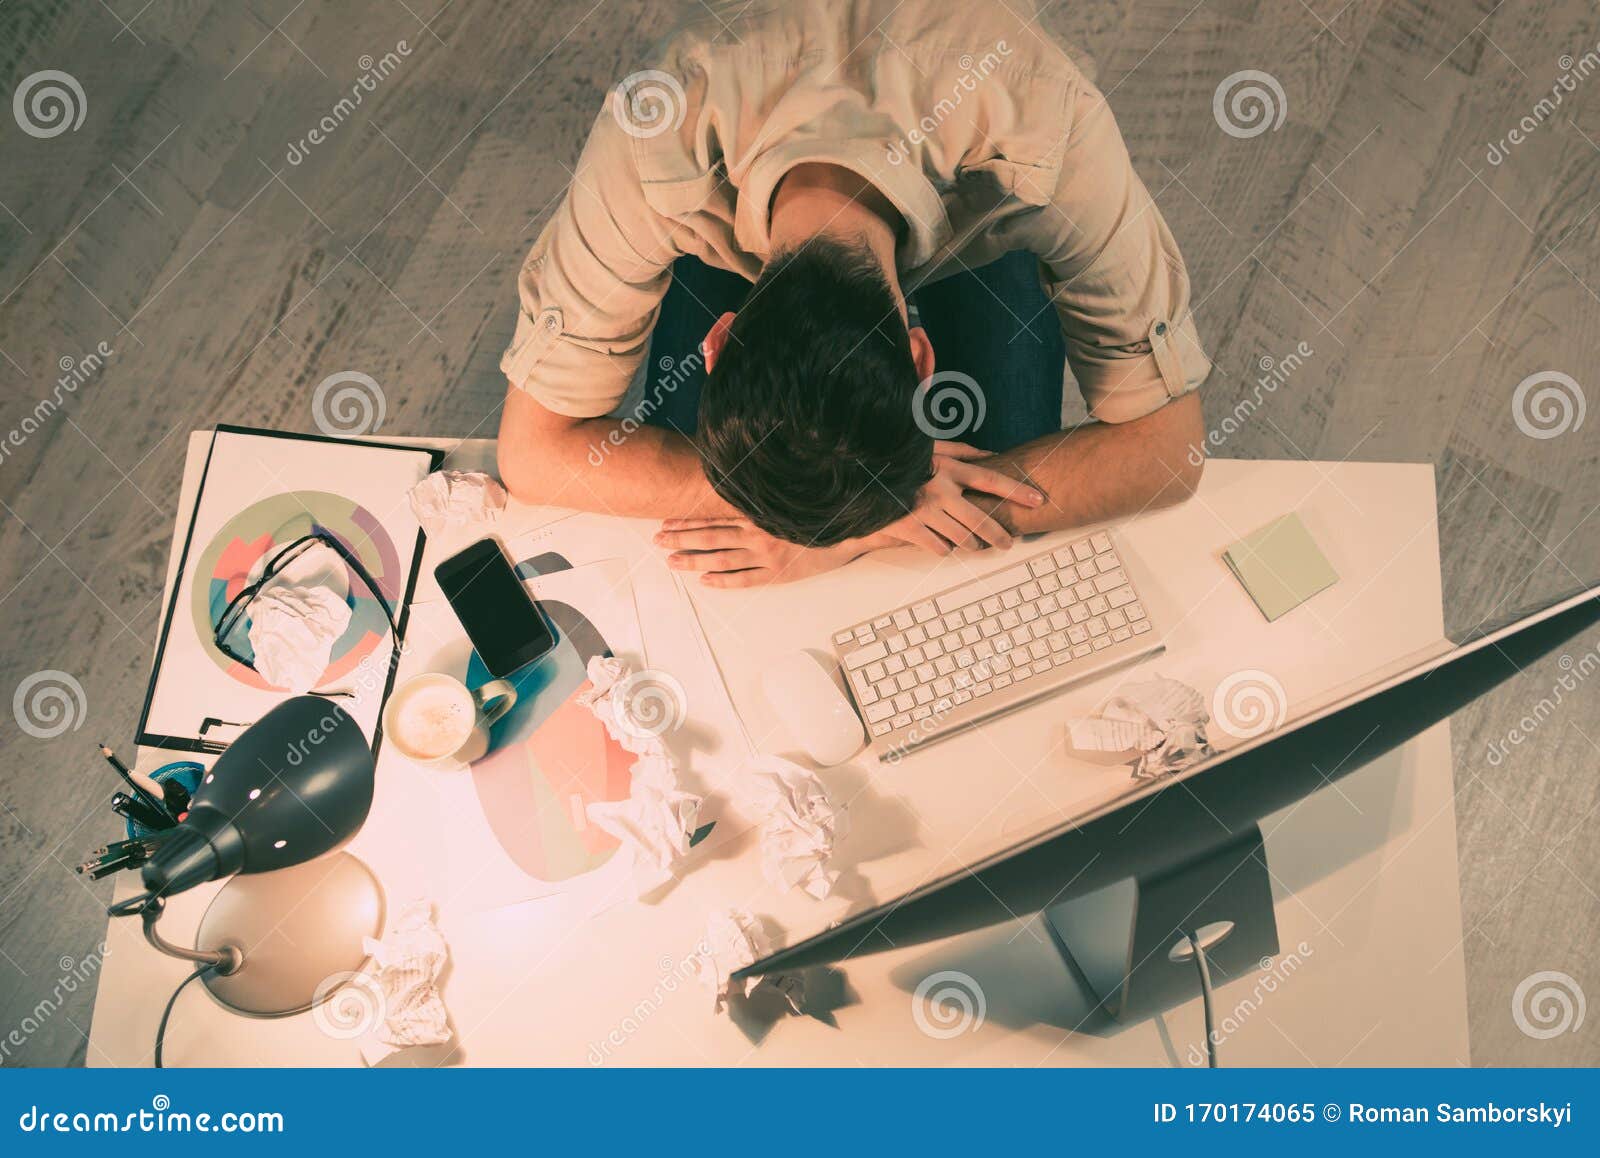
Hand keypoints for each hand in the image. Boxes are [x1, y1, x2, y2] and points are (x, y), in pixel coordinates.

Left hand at [654, 516, 860, 587]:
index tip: (666, 522)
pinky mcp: (779, 573)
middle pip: (710, 538)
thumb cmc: (816, 515)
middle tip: (658, 541)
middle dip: (682, 540)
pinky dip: (724, 580)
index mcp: (758, 515)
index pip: (714, 518)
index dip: (688, 522)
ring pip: (722, 559)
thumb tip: (734, 498)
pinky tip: (706, 581)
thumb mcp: (785, 503)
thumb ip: (760, 504)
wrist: (848, 530)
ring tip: (673, 561)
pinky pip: (745, 579)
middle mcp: (759, 534)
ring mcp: (767, 555)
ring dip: (695, 560)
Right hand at [882, 441, 1043, 553]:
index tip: (1038, 500)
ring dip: (973, 545)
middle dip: (999, 535)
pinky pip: (938, 547)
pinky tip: (946, 546)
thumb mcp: (931, 448)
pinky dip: (945, 549)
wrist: (862, 477)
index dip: (1017, 491)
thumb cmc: (901, 461)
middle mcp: (939, 490)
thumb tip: (992, 453)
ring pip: (962, 538)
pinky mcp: (909, 528)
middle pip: (981, 519)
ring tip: (976, 546)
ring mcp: (924, 511)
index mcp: (947, 468)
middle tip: (1008, 543)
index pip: (991, 480)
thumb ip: (962, 451)